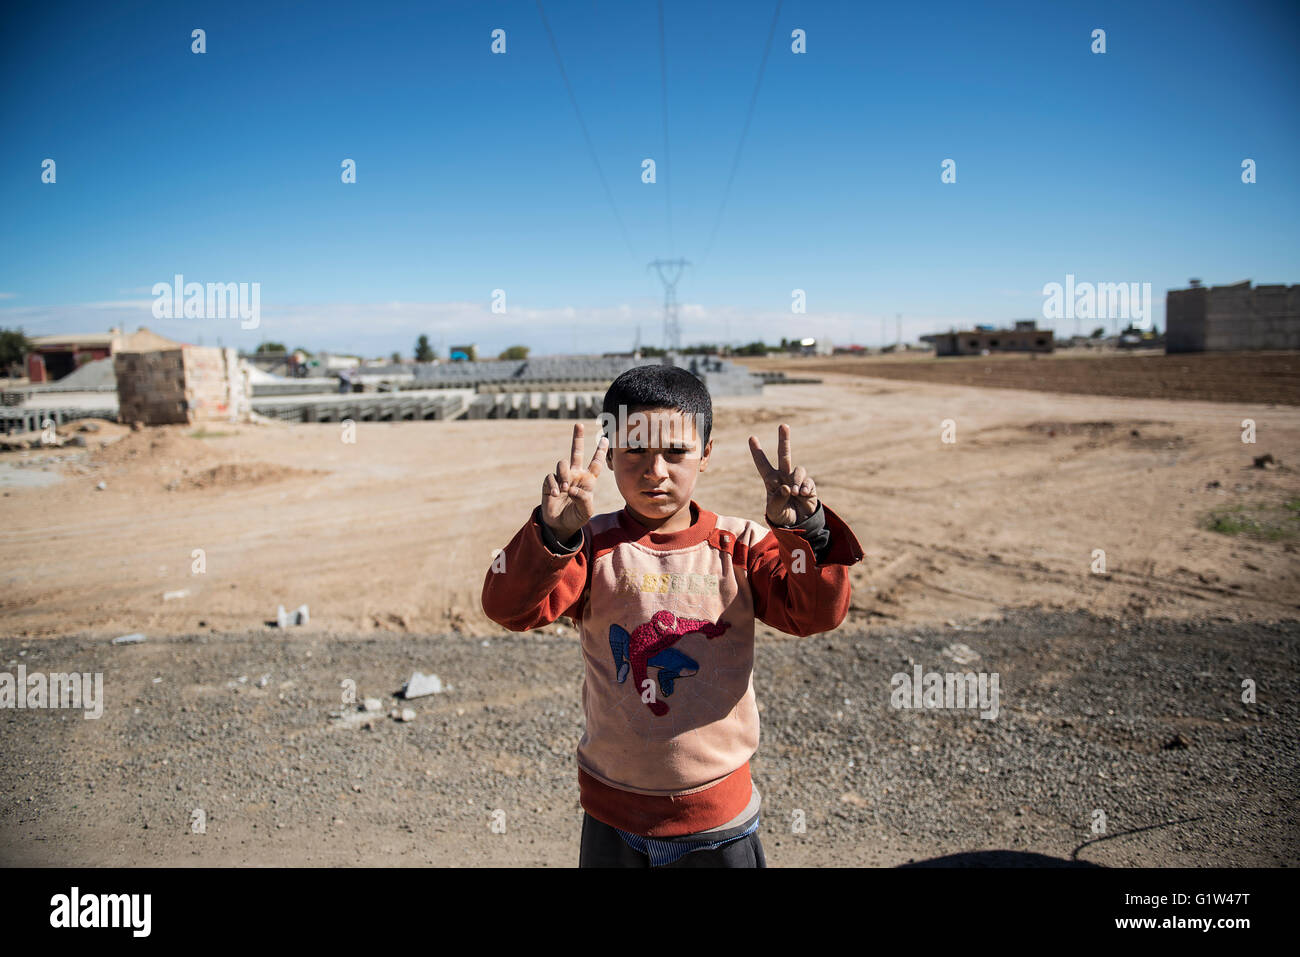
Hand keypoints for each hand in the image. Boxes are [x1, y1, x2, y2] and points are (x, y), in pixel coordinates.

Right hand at [541, 423, 608, 540]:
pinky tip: (556, 494)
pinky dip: (554, 485)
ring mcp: (562, 478)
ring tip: (565, 489)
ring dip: (564, 475)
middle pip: (576, 452)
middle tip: (578, 424)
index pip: (596, 463)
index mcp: (588, 480)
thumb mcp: (586, 511)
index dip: (601, 452)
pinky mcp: (550, 483)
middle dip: (577, 438)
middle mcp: (575, 475)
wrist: (561, 525)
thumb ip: (583, 499)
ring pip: (562, 463)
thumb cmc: (577, 517)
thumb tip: (571, 488)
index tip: (605, 439)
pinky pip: (551, 477)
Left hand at [748, 423, 818, 525]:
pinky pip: (808, 482)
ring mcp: (797, 480)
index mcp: (771, 481)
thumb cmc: (781, 516)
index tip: (752, 437)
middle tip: (783, 425)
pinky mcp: (808, 486)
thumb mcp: (774, 511)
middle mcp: (784, 476)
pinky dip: (805, 487)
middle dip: (784, 440)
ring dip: (796, 480)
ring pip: (798, 469)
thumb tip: (787, 487)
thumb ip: (777, 499)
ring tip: (795, 493)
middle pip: (784, 454)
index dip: (757, 452)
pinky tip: (803, 494)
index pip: (762, 464)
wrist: (798, 525)